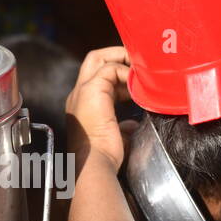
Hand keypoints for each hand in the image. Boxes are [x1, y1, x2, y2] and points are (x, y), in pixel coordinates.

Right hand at [65, 47, 131, 170]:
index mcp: (83, 106)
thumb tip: (132, 125)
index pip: (98, 79)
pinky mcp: (91, 89)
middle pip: (94, 60)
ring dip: (123, 60)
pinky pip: (110, 68)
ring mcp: (82, 90)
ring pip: (99, 58)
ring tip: (141, 69)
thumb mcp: (115, 137)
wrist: (94, 163)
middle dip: (116, 56)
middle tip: (137, 64)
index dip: (119, 76)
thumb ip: (122, 127)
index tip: (136, 83)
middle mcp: (79, 94)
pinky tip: (137, 84)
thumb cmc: (103, 157)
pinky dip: (126, 72)